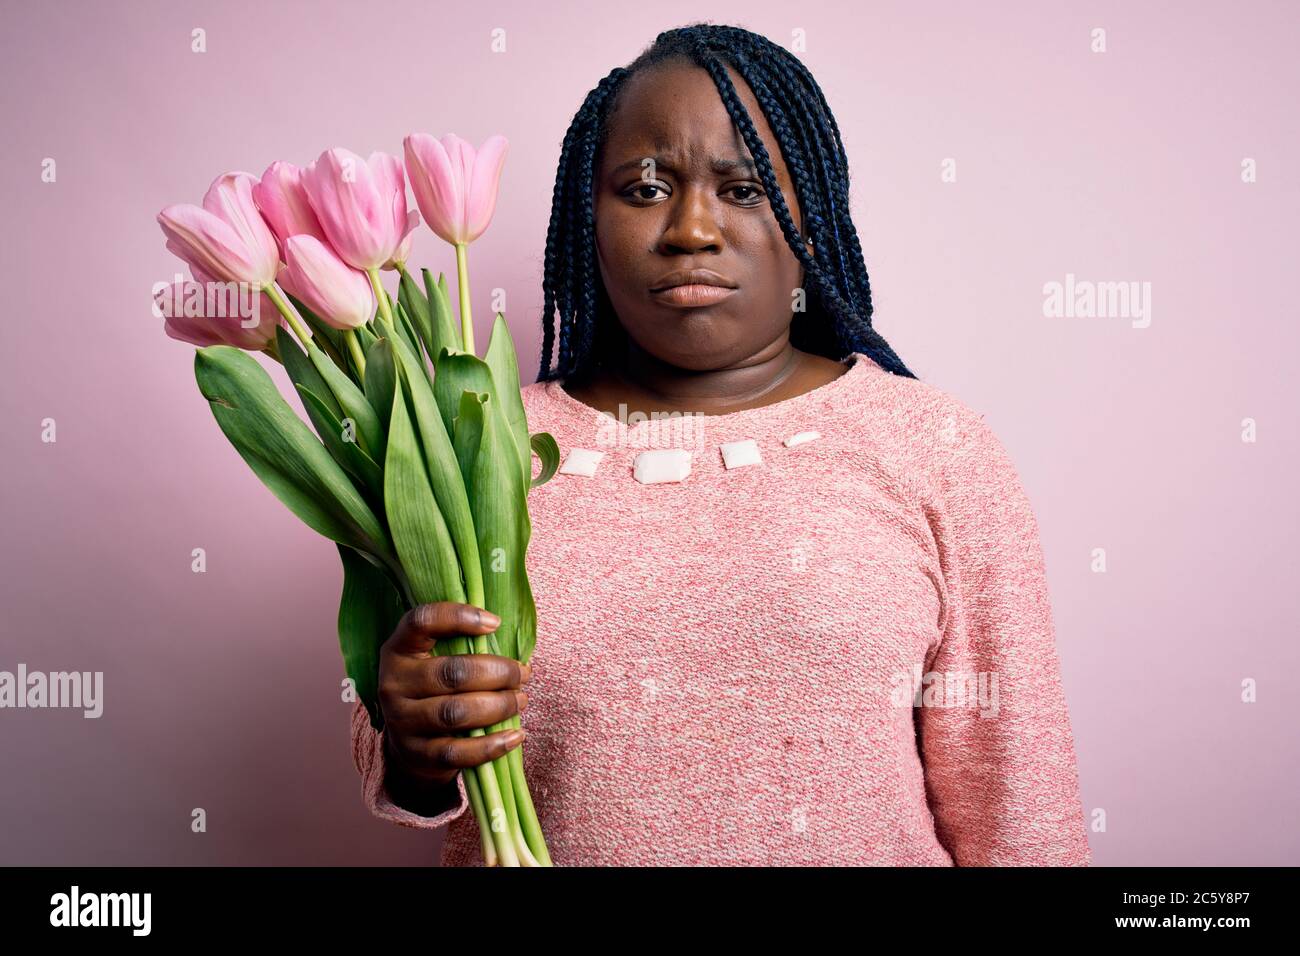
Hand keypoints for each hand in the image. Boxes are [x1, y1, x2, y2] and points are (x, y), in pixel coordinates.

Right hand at [377, 602, 530, 814]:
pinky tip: (516, 735)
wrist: (409, 744)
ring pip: (456, 712)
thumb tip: (514, 645)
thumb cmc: (436, 689)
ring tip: (520, 700)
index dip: (458, 616)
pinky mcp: (417, 754)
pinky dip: (492, 745)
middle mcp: (393, 683)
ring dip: (498, 706)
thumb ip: (462, 645)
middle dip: (498, 672)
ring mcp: (401, 721)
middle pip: (452, 672)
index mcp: (398, 650)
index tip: (495, 623)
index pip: (421, 621)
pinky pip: (458, 752)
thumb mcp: (434, 659)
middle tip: (522, 674)